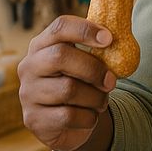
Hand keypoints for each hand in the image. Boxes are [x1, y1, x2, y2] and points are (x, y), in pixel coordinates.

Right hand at [17, 15, 116, 150]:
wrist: (69, 123)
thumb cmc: (81, 84)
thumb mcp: (87, 64)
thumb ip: (99, 50)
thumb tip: (123, 41)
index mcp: (42, 45)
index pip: (60, 27)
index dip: (85, 29)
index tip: (109, 38)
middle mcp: (29, 66)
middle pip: (60, 56)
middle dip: (93, 69)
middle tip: (111, 81)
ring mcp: (28, 93)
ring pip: (68, 89)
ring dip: (95, 97)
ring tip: (100, 101)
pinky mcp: (34, 119)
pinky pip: (68, 116)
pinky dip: (88, 117)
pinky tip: (89, 116)